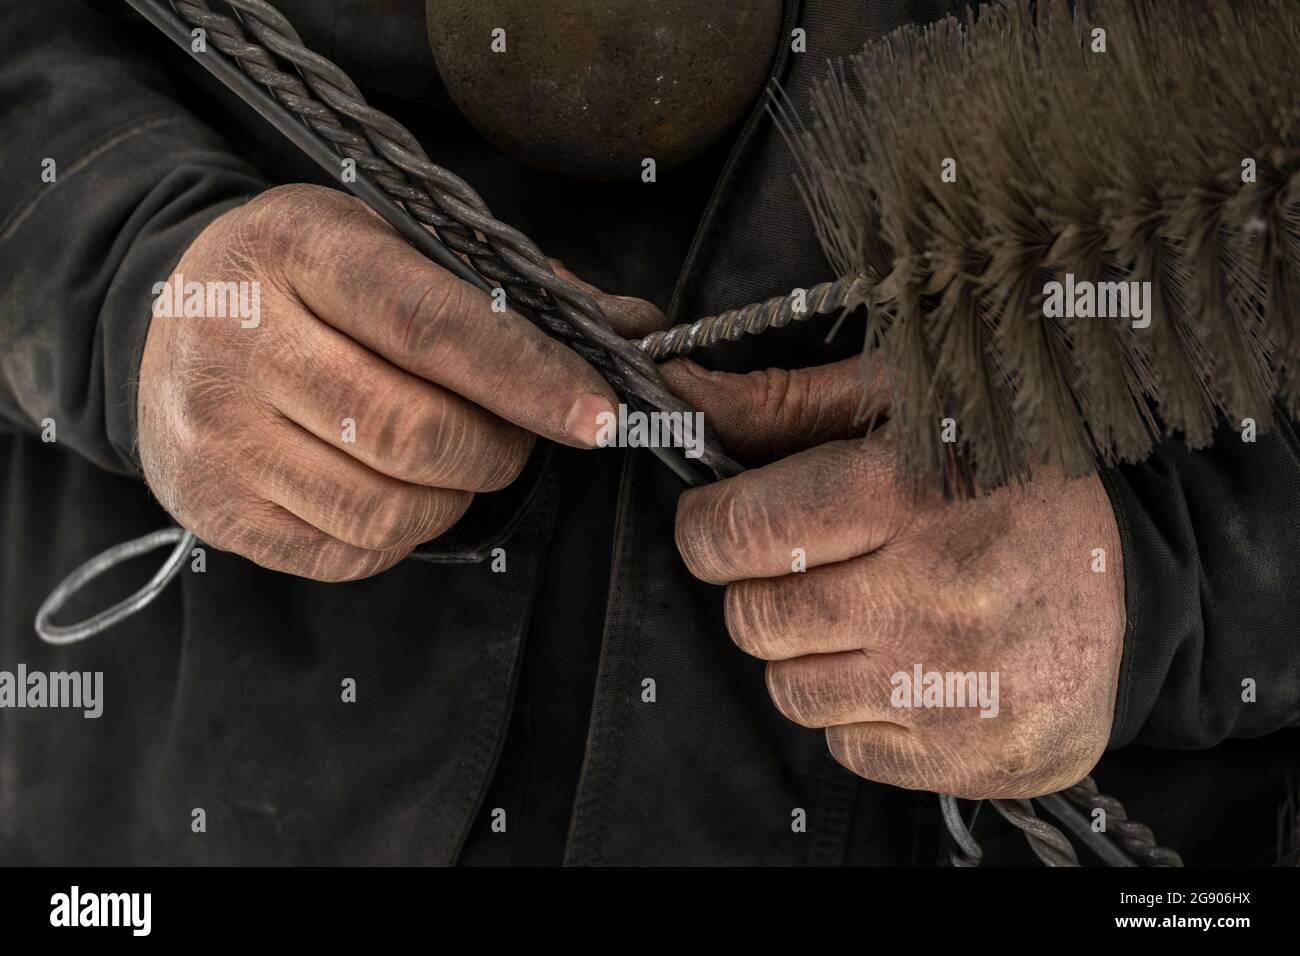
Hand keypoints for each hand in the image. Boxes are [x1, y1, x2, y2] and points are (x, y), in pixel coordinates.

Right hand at [138, 184, 661, 580]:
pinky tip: (395, 489)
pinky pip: (348, 554)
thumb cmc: (302, 278)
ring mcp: (218, 435)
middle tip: (514, 436)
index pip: (434, 325)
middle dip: (497, 448)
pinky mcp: (215, 510)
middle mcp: (243, 342)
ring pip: (386, 508)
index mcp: (298, 251)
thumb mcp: (386, 239)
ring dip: (454, 497)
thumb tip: (630, 330)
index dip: (529, 377)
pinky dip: (402, 535)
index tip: (599, 414)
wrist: (159, 316)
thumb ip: (506, 286)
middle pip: (415, 432)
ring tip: (452, 461)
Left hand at [665, 357, 1126, 798]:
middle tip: (816, 567)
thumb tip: (678, 395)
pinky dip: (860, 709)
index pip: (738, 534)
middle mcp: (938, 595)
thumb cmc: (1005, 481)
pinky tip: (910, 665)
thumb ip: (785, 407)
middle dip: (763, 591)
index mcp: (912, 493)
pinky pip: (848, 746)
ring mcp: (961, 687)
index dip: (709, 532)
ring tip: (870, 613)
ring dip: (810, 654)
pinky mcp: (979, 754)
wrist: (1138, 583)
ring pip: (792, 692)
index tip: (724, 526)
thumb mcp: (907, 410)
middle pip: (755, 621)